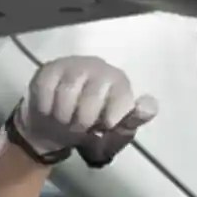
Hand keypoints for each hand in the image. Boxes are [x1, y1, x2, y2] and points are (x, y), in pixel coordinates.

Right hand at [14, 55, 157, 164]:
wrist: (57, 124)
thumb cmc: (91, 125)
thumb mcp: (116, 131)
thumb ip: (133, 120)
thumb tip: (149, 107)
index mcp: (119, 82)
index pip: (120, 99)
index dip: (110, 120)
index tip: (104, 126)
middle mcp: (99, 68)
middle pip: (91, 100)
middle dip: (82, 122)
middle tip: (79, 127)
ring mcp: (74, 65)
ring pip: (66, 94)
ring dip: (63, 117)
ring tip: (65, 120)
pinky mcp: (51, 68)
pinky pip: (46, 90)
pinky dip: (46, 108)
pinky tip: (50, 110)